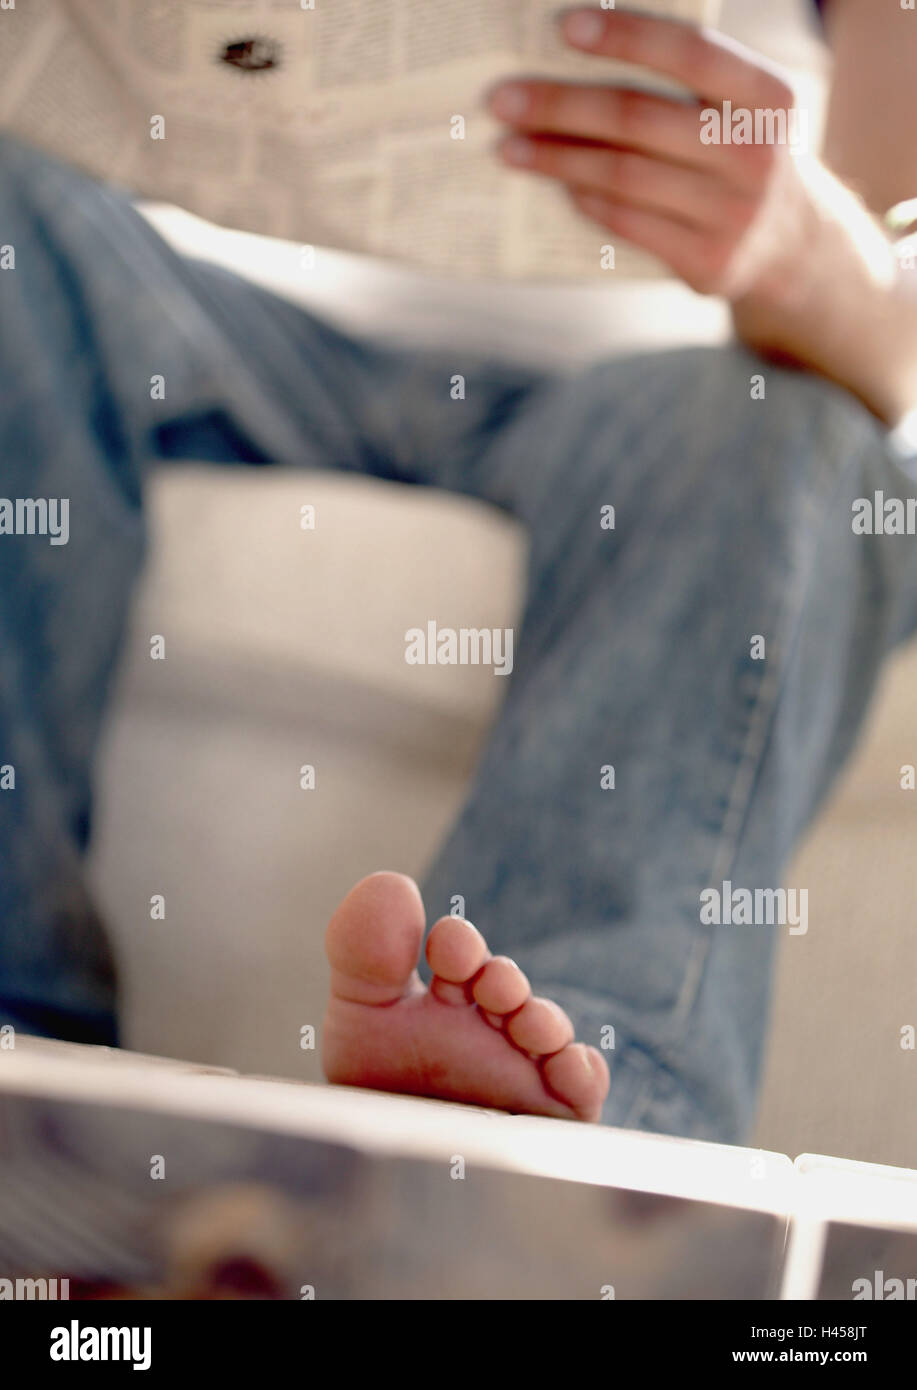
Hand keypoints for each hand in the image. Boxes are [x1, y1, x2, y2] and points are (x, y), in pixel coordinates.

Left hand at [488, 8, 914, 423]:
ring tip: (508, 148)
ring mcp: (731, 215)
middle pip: (637, 119)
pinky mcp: (706, 263)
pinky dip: (586, 201)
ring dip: (557, 159)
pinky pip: (628, 224)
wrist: (792, 246)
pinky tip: (557, 185)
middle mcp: (753, 154)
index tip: (561, 27)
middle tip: (504, 99)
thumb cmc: (739, 154)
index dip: (624, 37)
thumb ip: (684, 80)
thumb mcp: (738, 108)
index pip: (688, 53)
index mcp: (765, 97)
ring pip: (622, 177)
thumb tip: (578, 55)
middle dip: (561, 106)